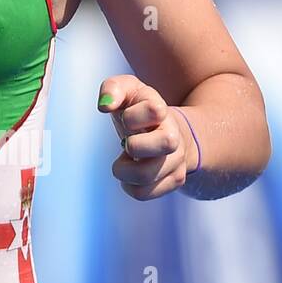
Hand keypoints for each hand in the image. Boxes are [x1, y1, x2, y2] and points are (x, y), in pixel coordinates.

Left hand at [97, 75, 199, 200]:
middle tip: (125, 143)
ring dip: (125, 170)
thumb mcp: (127, 90)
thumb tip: (105, 106)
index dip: (132, 116)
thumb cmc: (139, 109)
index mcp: (161, 110)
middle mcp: (174, 136)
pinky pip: (143, 193)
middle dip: (136, 145)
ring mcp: (176, 161)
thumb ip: (112, 88)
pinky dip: (128, 186)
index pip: (155, 110)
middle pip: (166, 142)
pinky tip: (130, 172)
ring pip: (147, 175)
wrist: (169, 130)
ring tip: (125, 159)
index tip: (126, 118)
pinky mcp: (173, 180)